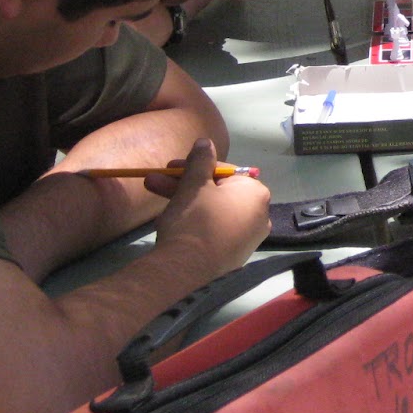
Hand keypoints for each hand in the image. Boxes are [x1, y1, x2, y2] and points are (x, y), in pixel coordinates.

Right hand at [150, 139, 269, 278]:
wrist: (187, 271)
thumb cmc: (195, 220)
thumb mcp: (194, 184)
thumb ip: (201, 161)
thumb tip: (206, 141)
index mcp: (255, 193)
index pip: (224, 171)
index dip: (196, 166)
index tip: (172, 167)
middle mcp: (259, 214)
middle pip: (216, 191)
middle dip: (184, 184)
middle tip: (155, 180)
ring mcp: (247, 237)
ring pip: (212, 210)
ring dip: (184, 200)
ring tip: (154, 195)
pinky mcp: (233, 255)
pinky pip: (214, 229)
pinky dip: (195, 221)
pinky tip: (173, 219)